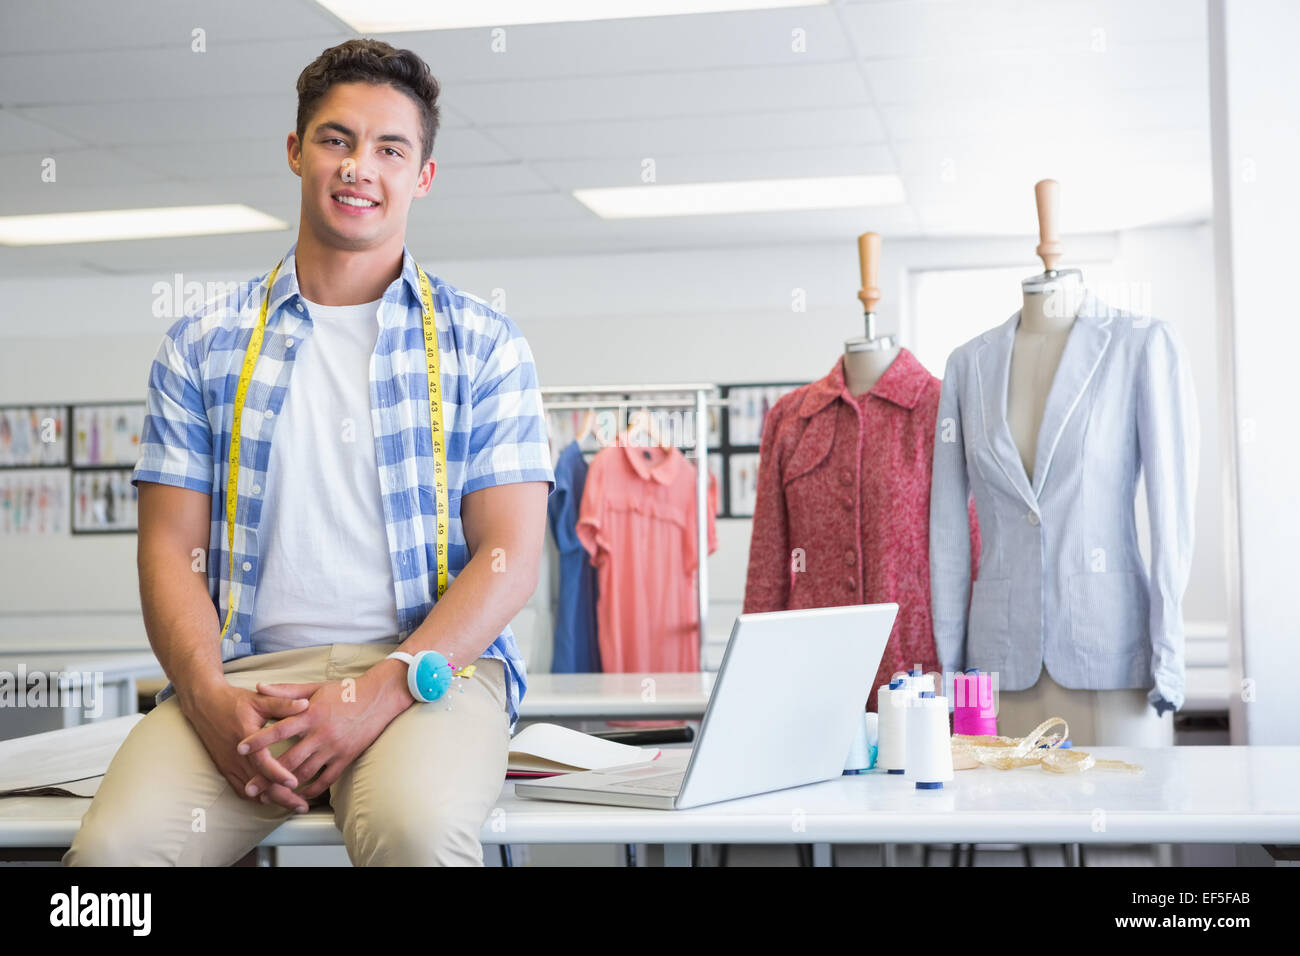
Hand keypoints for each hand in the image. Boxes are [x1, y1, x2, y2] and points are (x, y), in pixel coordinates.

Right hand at [178, 682, 310, 811]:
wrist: (204, 705)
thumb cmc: (234, 701)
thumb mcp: (260, 699)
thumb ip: (283, 704)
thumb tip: (307, 705)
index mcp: (246, 737)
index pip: (262, 761)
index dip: (278, 774)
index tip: (294, 783)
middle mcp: (236, 755)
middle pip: (259, 783)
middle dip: (281, 797)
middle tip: (302, 806)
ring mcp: (229, 764)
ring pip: (251, 791)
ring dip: (271, 800)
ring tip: (293, 805)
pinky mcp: (225, 769)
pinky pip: (241, 789)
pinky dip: (257, 797)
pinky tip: (272, 800)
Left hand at [237, 674, 401, 810]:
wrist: (379, 698)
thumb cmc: (345, 691)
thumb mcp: (315, 688)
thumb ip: (286, 691)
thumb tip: (259, 687)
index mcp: (310, 715)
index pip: (279, 730)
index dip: (259, 740)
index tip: (240, 749)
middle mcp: (320, 734)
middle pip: (288, 760)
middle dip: (266, 776)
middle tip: (249, 789)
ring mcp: (334, 748)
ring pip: (305, 774)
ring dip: (286, 788)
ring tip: (269, 798)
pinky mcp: (346, 758)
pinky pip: (326, 780)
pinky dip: (312, 790)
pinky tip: (300, 796)